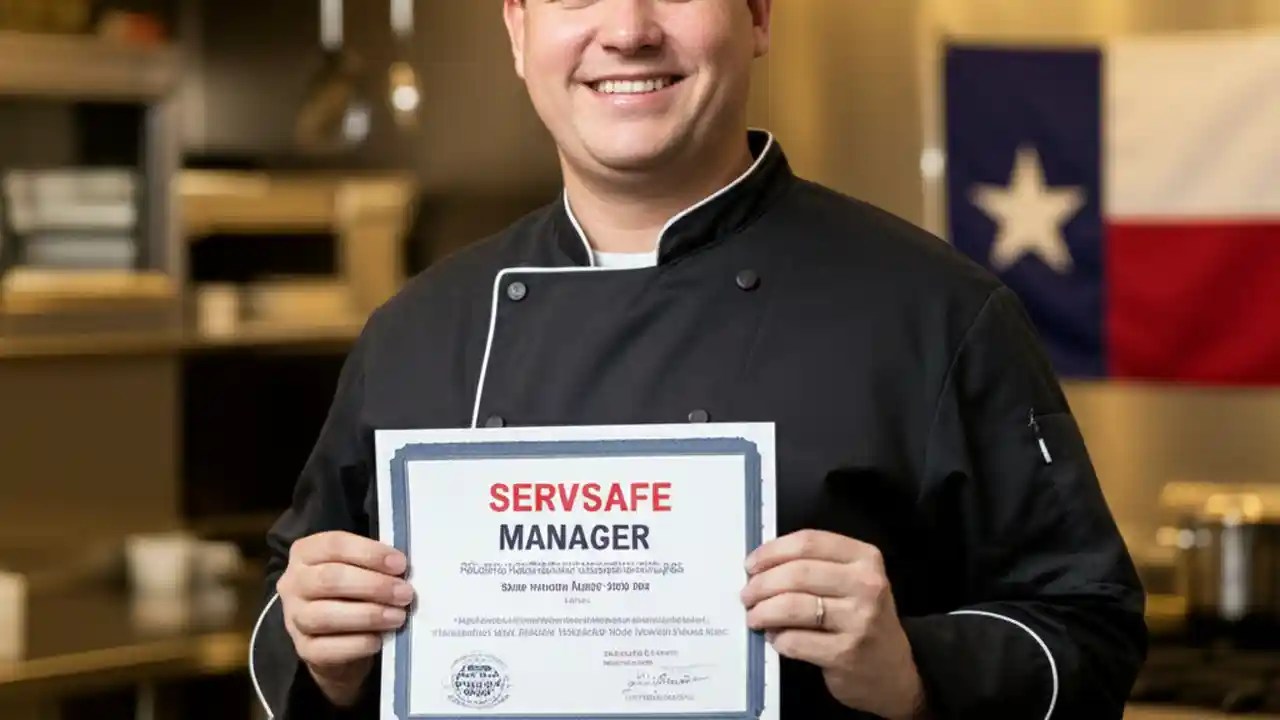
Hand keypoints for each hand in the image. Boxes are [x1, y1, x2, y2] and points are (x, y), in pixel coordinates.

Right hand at [276, 531, 413, 706]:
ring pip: (326, 615)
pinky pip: (328, 648)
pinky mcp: (303, 650)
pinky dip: (358, 644)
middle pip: (330, 579)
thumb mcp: (359, 568)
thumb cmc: (352, 592)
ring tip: (398, 617)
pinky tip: (379, 639)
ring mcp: (294, 618)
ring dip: (369, 615)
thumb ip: (375, 564)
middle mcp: (293, 583)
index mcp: (306, 552)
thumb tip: (404, 570)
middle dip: (373, 586)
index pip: (334, 545)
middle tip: (405, 593)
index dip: (370, 553)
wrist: (336, 638)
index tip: (400, 564)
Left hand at [741, 530, 926, 719]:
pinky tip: (776, 638)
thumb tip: (762, 565)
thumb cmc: (863, 620)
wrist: (894, 673)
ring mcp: (858, 621)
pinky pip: (795, 641)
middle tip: (747, 594)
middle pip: (797, 573)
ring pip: (792, 606)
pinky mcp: (844, 654)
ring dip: (763, 612)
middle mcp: (866, 585)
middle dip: (761, 584)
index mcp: (865, 558)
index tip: (751, 564)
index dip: (772, 551)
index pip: (808, 542)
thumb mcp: (854, 582)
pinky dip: (777, 638)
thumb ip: (817, 566)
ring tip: (754, 616)